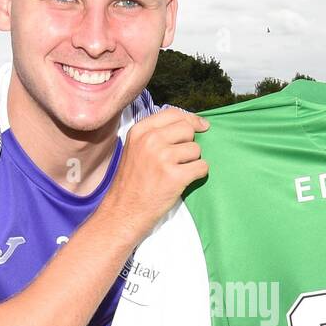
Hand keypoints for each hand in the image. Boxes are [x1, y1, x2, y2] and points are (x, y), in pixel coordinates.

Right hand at [106, 104, 210, 238]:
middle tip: (181, 158)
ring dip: (193, 161)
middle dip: (190, 143)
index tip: (202, 126)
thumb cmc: (131, 183)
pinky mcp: (174, 176)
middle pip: (187, 129)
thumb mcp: (134, 149)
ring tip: (178, 172)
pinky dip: (198, 174)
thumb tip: (188, 125)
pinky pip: (202, 167)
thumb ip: (155, 135)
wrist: (123, 211)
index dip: (191, 119)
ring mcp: (163, 157)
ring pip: (196, 149)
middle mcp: (151, 140)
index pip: (173, 114)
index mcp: (140, 131)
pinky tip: (185, 180)